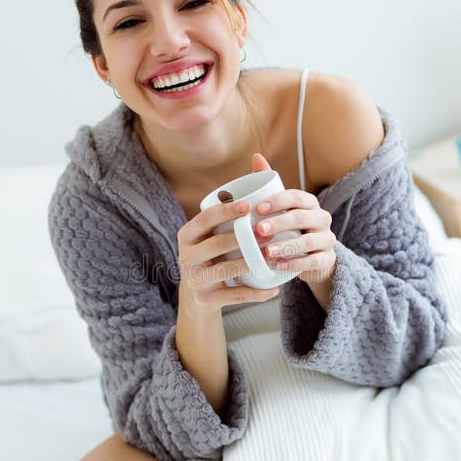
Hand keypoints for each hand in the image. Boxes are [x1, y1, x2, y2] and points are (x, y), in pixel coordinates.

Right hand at [177, 193, 280, 312]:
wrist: (199, 295)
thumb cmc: (213, 253)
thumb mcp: (212, 232)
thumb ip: (233, 201)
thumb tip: (258, 160)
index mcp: (186, 235)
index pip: (205, 219)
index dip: (226, 211)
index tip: (248, 205)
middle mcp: (186, 256)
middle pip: (216, 245)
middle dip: (244, 238)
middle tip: (268, 233)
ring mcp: (195, 280)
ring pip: (226, 270)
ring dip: (252, 263)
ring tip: (273, 257)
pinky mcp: (206, 300)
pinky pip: (234, 296)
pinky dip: (256, 294)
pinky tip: (274, 289)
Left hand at [250, 153, 336, 286]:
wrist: (313, 258)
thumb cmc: (291, 228)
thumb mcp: (282, 208)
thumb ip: (269, 184)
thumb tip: (256, 157)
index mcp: (309, 203)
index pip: (296, 196)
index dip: (278, 201)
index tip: (258, 208)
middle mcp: (322, 218)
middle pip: (302, 217)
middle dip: (279, 223)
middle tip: (258, 230)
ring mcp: (327, 239)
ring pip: (309, 241)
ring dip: (286, 246)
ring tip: (267, 252)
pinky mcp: (327, 260)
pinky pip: (313, 262)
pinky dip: (295, 264)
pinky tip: (278, 266)